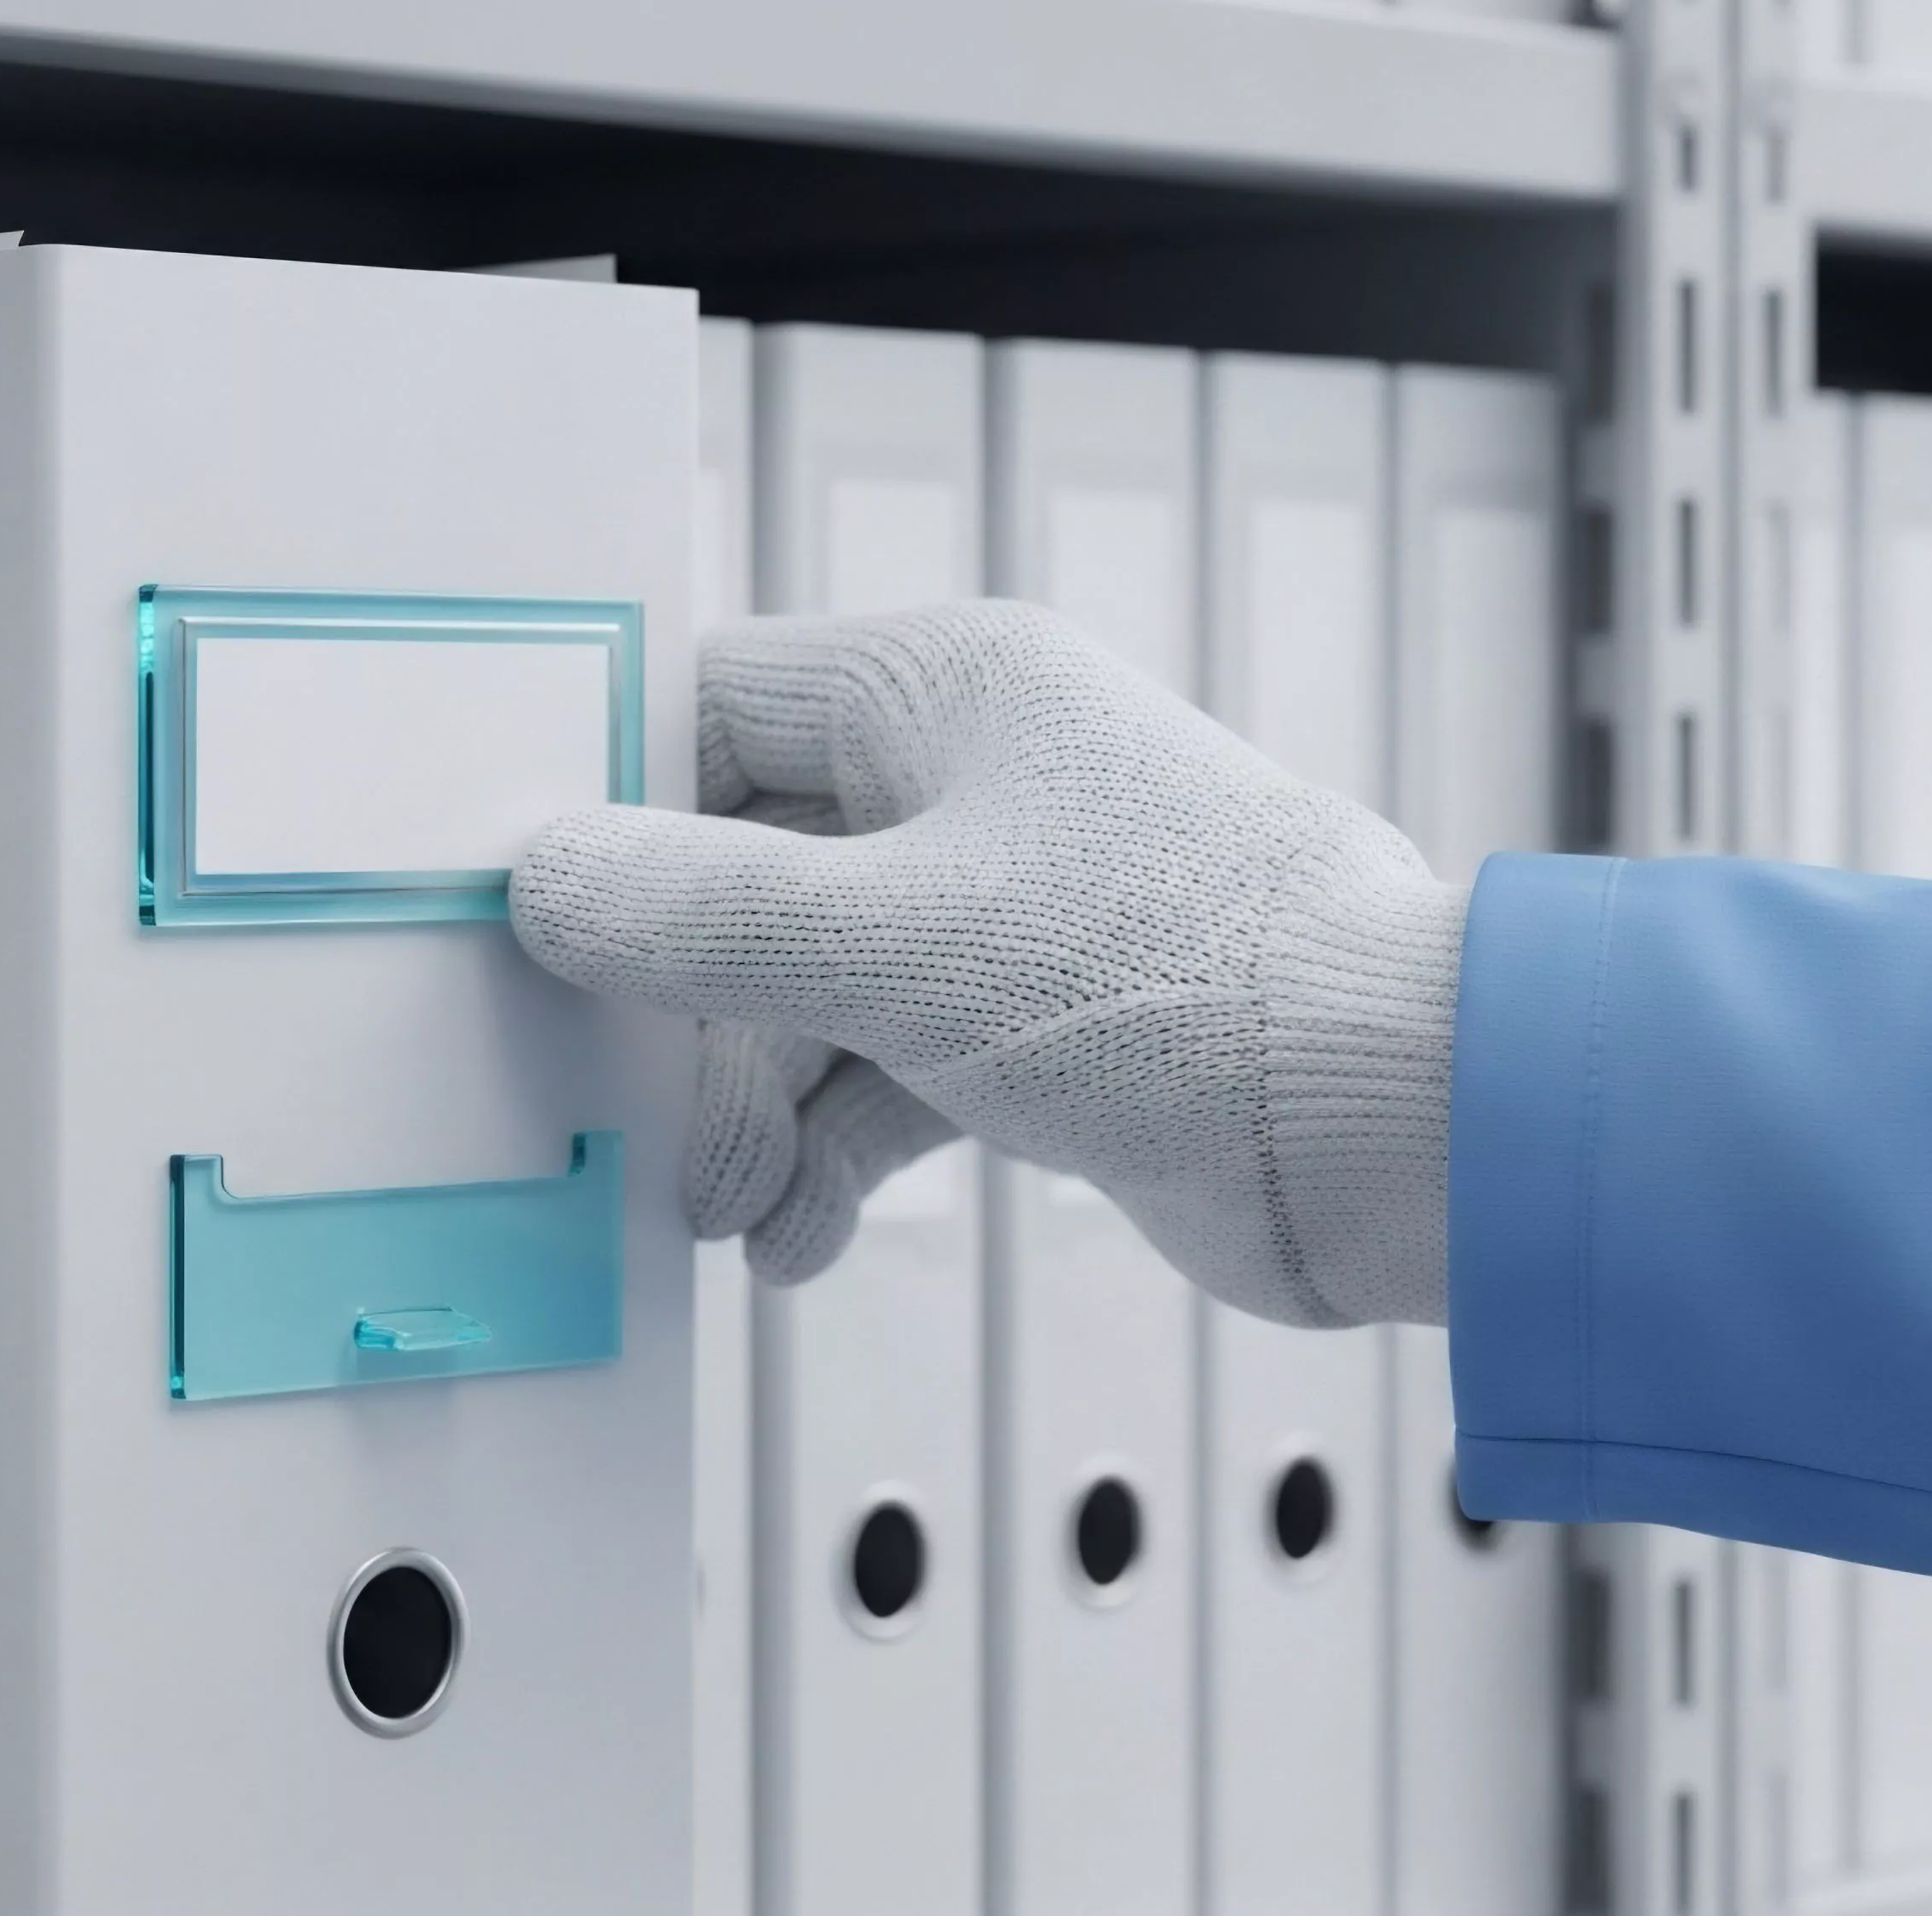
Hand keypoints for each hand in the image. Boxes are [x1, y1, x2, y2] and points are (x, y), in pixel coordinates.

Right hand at [508, 602, 1461, 1327]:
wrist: (1404, 1128)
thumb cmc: (1187, 981)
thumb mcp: (895, 944)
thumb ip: (699, 916)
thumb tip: (541, 879)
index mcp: (938, 688)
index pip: (705, 709)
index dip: (606, 808)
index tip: (527, 917)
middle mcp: (967, 776)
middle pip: (740, 872)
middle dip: (684, 1015)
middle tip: (641, 1126)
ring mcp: (1004, 904)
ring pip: (803, 990)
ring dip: (751, 1111)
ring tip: (734, 1213)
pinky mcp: (1038, 1025)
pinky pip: (880, 1073)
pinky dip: (830, 1157)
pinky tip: (798, 1242)